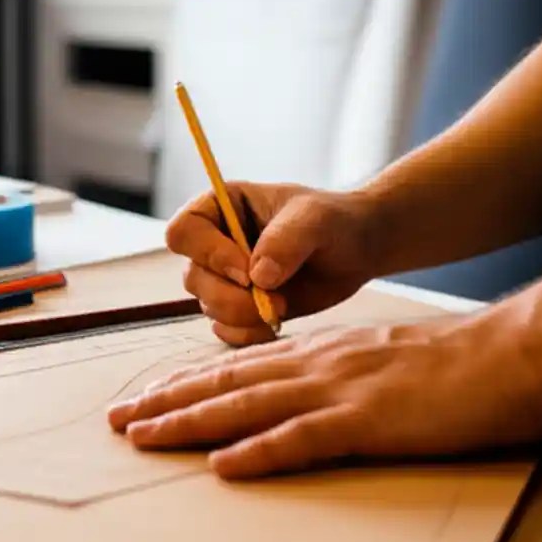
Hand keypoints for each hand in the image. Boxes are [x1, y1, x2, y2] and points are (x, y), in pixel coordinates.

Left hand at [106, 314, 541, 478]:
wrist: (507, 354)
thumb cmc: (445, 364)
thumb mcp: (371, 358)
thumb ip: (327, 372)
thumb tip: (289, 394)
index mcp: (315, 352)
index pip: (233, 367)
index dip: (184, 383)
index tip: (144, 396)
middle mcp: (313, 365)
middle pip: (223, 384)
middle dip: (165, 402)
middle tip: (118, 420)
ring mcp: (337, 391)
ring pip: (245, 407)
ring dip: (189, 423)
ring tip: (144, 436)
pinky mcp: (366, 420)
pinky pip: (302, 439)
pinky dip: (260, 453)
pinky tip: (226, 466)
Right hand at [165, 183, 381, 345]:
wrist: (358, 250)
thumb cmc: (335, 221)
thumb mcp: (316, 219)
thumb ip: (286, 240)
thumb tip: (258, 277)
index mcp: (220, 207)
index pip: (183, 232)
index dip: (208, 255)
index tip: (247, 270)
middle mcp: (214, 243)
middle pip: (192, 277)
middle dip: (230, 297)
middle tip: (275, 300)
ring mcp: (224, 278)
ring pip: (207, 306)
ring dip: (242, 316)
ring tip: (283, 306)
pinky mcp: (239, 307)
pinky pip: (226, 330)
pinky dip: (248, 334)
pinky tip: (277, 321)